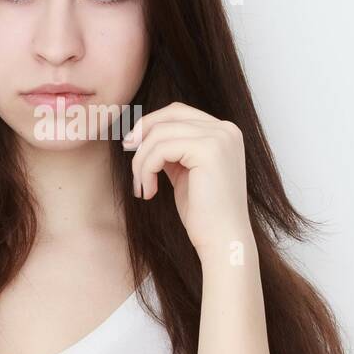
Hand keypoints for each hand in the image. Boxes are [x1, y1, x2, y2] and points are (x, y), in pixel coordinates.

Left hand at [124, 101, 252, 256]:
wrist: (223, 241)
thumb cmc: (204, 214)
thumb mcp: (185, 172)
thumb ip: (172, 150)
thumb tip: (142, 134)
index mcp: (225, 133)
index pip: (179, 112)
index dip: (152, 124)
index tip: (132, 144)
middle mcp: (226, 130)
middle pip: (170, 114)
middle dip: (143, 132)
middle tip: (127, 150)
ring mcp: (219, 138)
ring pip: (161, 134)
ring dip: (142, 161)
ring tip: (142, 186)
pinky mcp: (209, 150)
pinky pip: (161, 149)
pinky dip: (147, 169)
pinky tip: (149, 192)